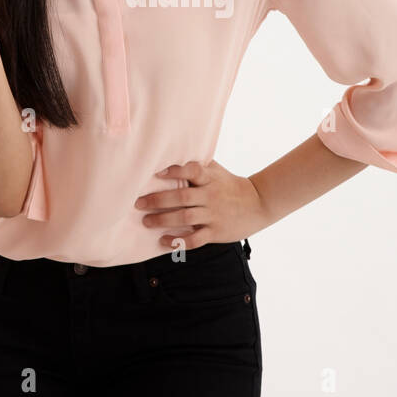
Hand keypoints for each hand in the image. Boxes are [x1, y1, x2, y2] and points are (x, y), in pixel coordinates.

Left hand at [134, 159, 268, 249]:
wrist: (258, 204)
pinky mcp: (215, 232)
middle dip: (158, 200)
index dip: (175, 170)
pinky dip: (177, 242)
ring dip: (163, 220)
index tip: (157, 173)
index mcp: (210, 179)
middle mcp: (210, 196)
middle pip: (182, 197)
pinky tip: (163, 241)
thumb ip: (198, 165)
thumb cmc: (231, 185)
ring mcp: (213, 215)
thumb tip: (171, 155)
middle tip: (138, 203)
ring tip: (146, 222)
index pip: (192, 170)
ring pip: (185, 218)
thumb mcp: (217, 171)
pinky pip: (194, 239)